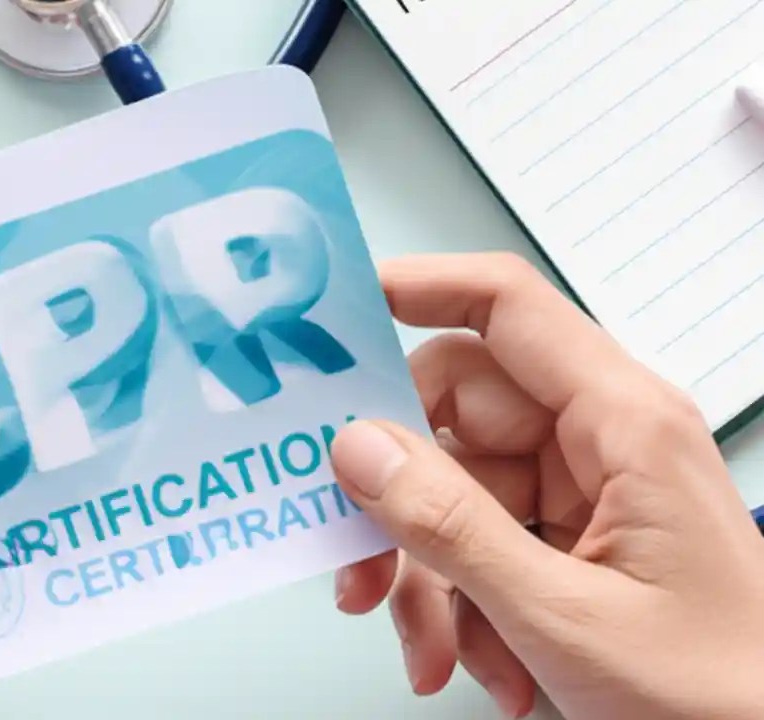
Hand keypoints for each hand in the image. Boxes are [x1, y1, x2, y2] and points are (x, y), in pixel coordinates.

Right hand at [331, 254, 763, 719]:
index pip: (506, 307)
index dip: (418, 288)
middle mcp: (599, 442)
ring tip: (431, 646)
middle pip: (452, 412)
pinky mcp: (565, 541)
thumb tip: (360, 450)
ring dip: (423, 575)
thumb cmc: (724, 694)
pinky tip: (472, 659)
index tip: (335, 314)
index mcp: (623, 423)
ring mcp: (580, 493)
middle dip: (395, 494)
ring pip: (448, 490)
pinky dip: (454, 606)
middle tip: (357, 558)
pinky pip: (471, 543)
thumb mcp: (564, 614)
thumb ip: (451, 526)